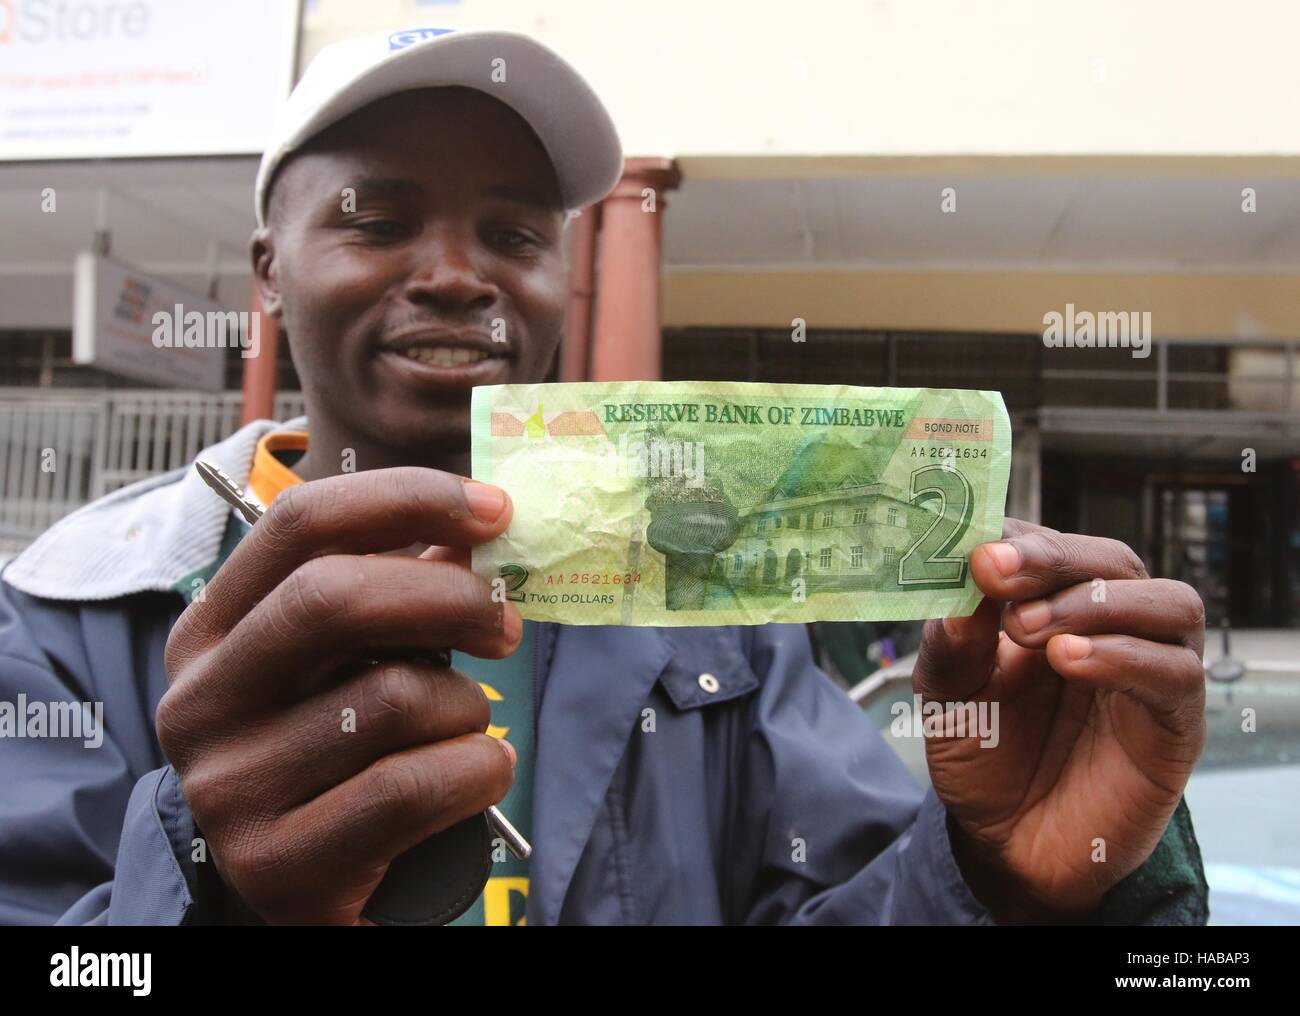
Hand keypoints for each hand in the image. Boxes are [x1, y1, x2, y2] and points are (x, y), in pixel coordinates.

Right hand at [158, 468, 521, 924]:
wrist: (295, 890)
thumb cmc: (337, 753)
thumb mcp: (345, 664)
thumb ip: (396, 594)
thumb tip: (474, 530)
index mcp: (211, 630)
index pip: (301, 523)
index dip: (408, 498)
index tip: (494, 510)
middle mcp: (200, 701)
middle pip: (334, 598)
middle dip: (451, 598)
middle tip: (506, 623)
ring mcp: (230, 788)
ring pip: (394, 699)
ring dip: (468, 709)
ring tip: (465, 729)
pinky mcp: (278, 866)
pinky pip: (415, 787)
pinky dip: (479, 772)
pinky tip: (478, 776)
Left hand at [913, 519, 1205, 919]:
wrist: (1008, 843)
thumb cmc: (985, 753)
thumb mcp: (947, 694)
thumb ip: (951, 643)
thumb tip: (958, 593)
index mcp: (1053, 602)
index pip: (1051, 542)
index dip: (1014, 536)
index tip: (971, 546)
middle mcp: (1111, 625)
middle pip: (1112, 560)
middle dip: (1051, 558)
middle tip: (994, 571)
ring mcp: (1150, 669)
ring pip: (1167, 603)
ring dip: (1094, 602)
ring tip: (1028, 627)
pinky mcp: (1174, 722)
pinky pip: (1174, 673)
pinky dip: (1124, 656)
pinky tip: (1069, 660)